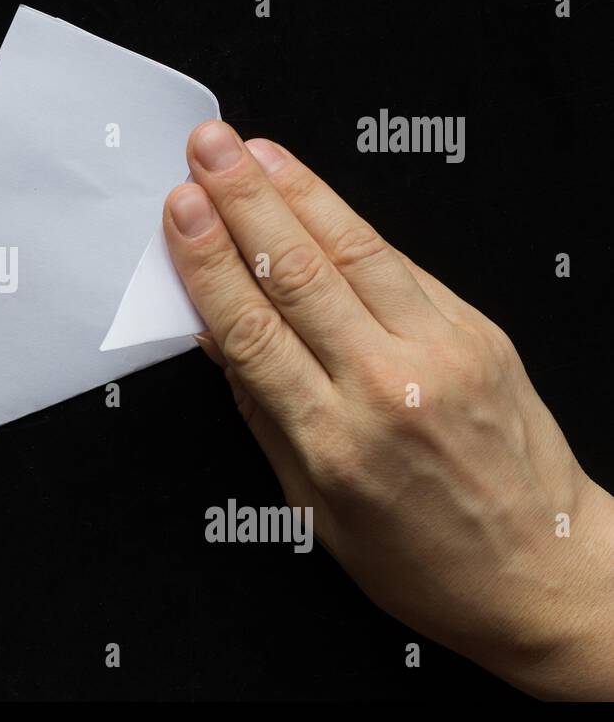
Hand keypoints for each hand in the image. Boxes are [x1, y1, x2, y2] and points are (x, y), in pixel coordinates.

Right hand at [165, 120, 613, 698]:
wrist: (541, 572)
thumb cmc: (422, 557)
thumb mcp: (313, 504)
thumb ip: (264, 413)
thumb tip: (220, 335)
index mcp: (334, 441)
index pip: (253, 330)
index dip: (210, 261)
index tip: (181, 211)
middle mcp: (386, 387)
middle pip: (297, 275)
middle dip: (243, 202)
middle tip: (207, 149)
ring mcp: (440, 352)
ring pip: (352, 252)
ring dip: (295, 192)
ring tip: (251, 150)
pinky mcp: (476, 332)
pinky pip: (401, 266)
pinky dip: (348, 224)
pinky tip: (314, 193)